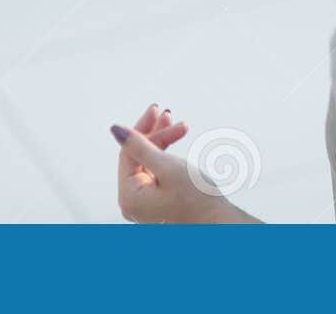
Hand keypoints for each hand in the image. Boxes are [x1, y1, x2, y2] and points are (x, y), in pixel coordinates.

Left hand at [112, 106, 251, 223]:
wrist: (221, 225)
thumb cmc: (197, 200)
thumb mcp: (167, 168)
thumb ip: (140, 146)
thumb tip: (115, 130)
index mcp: (129, 196)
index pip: (128, 152)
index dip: (142, 128)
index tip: (157, 110)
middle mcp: (132, 201)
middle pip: (137, 156)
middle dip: (155, 133)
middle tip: (169, 114)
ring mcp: (144, 203)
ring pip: (147, 161)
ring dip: (162, 141)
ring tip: (180, 126)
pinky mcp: (156, 201)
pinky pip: (155, 171)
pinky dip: (166, 155)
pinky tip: (177, 142)